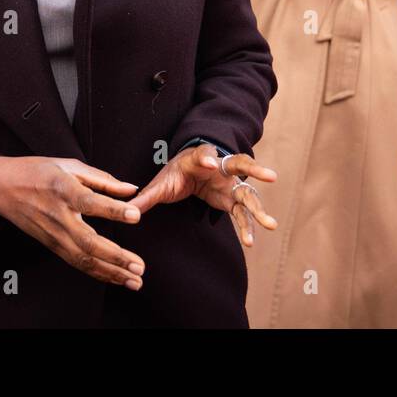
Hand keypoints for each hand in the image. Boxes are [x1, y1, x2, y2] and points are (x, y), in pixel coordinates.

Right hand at [0, 156, 145, 288]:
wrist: (1, 188)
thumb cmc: (36, 172)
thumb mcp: (69, 165)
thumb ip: (103, 179)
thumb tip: (132, 189)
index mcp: (63, 189)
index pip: (90, 202)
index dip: (113, 210)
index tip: (136, 215)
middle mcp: (58, 216)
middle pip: (88, 242)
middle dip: (116, 257)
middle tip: (139, 266)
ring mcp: (53, 234)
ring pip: (83, 259)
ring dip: (111, 272)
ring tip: (135, 280)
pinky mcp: (51, 245)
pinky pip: (76, 262)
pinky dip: (98, 272)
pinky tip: (116, 277)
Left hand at [128, 145, 277, 247]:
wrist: (190, 170)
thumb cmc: (175, 174)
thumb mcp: (160, 184)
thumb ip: (145, 198)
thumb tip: (125, 212)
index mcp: (198, 158)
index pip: (205, 154)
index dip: (207, 157)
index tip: (210, 163)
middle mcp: (220, 167)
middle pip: (240, 163)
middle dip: (254, 169)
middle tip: (270, 176)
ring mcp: (229, 183)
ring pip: (248, 192)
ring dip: (259, 207)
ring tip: (271, 224)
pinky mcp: (232, 199)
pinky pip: (242, 213)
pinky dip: (247, 226)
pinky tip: (251, 242)